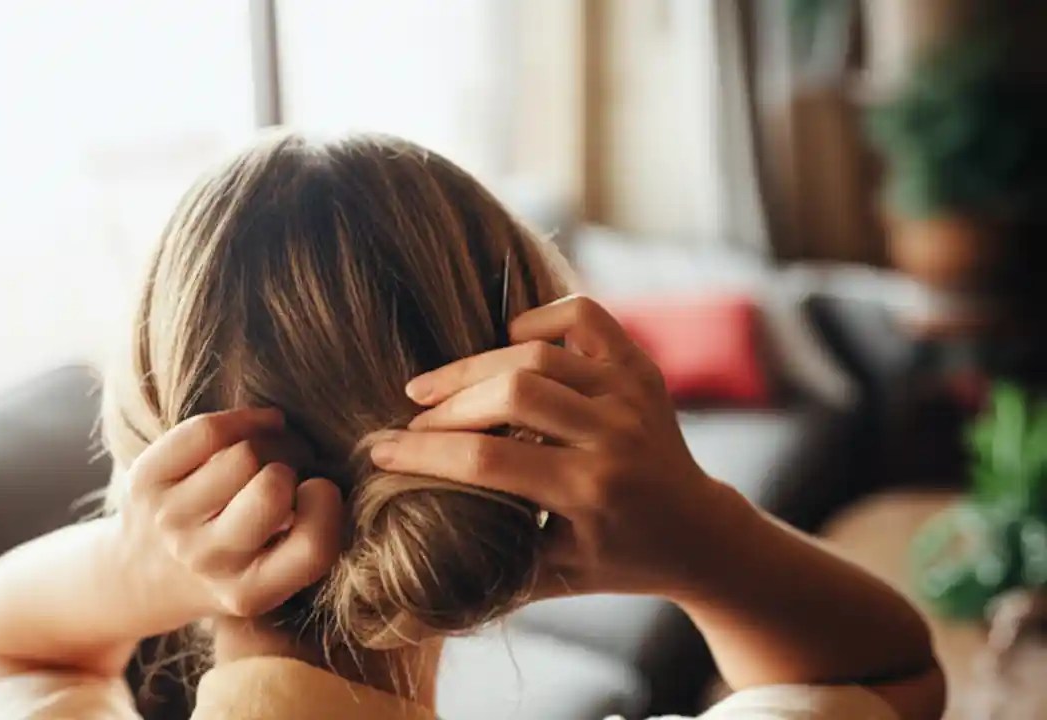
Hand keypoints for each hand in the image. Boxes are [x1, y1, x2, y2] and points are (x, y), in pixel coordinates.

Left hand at [119, 408, 343, 623]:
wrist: (141, 573)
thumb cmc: (230, 560)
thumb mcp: (272, 574)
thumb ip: (310, 535)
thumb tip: (328, 467)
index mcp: (251, 593)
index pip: (313, 546)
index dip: (327, 505)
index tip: (317, 490)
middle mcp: (207, 560)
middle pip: (273, 487)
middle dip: (292, 466)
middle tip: (287, 468)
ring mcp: (171, 520)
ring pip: (243, 454)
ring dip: (265, 443)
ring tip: (263, 455)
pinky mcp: (145, 482)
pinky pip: (206, 431)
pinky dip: (239, 421)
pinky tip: (247, 431)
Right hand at [370, 296, 745, 597]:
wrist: (701, 534)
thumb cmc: (618, 561)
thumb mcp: (554, 578)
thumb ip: (488, 570)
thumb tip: (403, 584)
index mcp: (591, 491)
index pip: (489, 459)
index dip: (424, 452)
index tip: (379, 450)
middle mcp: (615, 435)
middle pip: (512, 392)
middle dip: (448, 403)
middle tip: (411, 418)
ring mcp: (631, 393)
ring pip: (538, 354)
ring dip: (475, 366)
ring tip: (435, 387)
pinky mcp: (639, 367)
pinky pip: (584, 318)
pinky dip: (540, 321)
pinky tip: (509, 344)